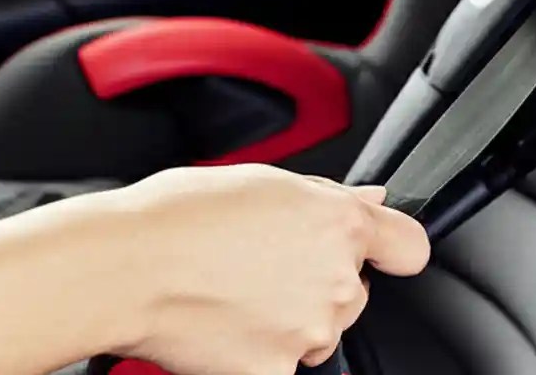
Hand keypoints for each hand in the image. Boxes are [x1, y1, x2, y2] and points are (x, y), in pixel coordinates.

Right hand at [101, 165, 429, 374]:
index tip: (378, 252)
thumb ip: (329, 196)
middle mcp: (336, 280)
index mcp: (340, 224)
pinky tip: (225, 326)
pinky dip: (261, 353)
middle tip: (263, 266)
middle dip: (320, 282)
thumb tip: (375, 198)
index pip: (410, 246)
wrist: (125, 268)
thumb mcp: (265, 180)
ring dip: (292, 320)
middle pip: (355, 293)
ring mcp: (310, 331)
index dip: (392, 248)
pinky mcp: (277, 373)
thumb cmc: (181, 215)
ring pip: (321, 331)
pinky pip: (285, 365)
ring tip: (234, 292)